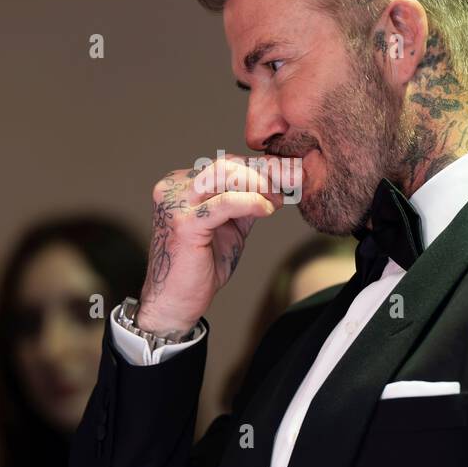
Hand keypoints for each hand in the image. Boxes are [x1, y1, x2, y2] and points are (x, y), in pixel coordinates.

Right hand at [136, 154, 284, 336]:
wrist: (176, 301)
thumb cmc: (200, 266)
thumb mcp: (229, 228)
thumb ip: (245, 205)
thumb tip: (277, 186)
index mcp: (183, 185)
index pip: (226, 165)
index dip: (261, 167)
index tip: (289, 173)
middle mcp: (175, 188)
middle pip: (227, 165)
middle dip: (265, 171)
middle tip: (292, 180)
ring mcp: (176, 203)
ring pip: (224, 174)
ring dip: (259, 183)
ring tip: (277, 199)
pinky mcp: (184, 223)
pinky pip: (224, 203)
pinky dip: (250, 202)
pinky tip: (267, 209)